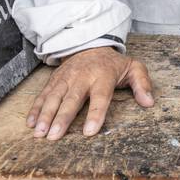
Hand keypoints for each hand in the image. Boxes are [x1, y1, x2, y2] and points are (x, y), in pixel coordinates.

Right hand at [26, 46, 154, 139]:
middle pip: (72, 99)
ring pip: (54, 97)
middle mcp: (82, 77)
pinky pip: (43, 94)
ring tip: (39, 132)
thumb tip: (149, 102)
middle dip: (62, 118)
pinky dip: (36, 108)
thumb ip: (142, 84)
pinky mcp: (55, 79)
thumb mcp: (133, 68)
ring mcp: (66, 78)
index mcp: (103, 76)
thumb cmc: (113, 63)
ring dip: (45, 115)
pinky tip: (30, 123)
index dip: (95, 114)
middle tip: (54, 136)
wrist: (90, 44)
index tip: (89, 131)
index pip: (100, 97)